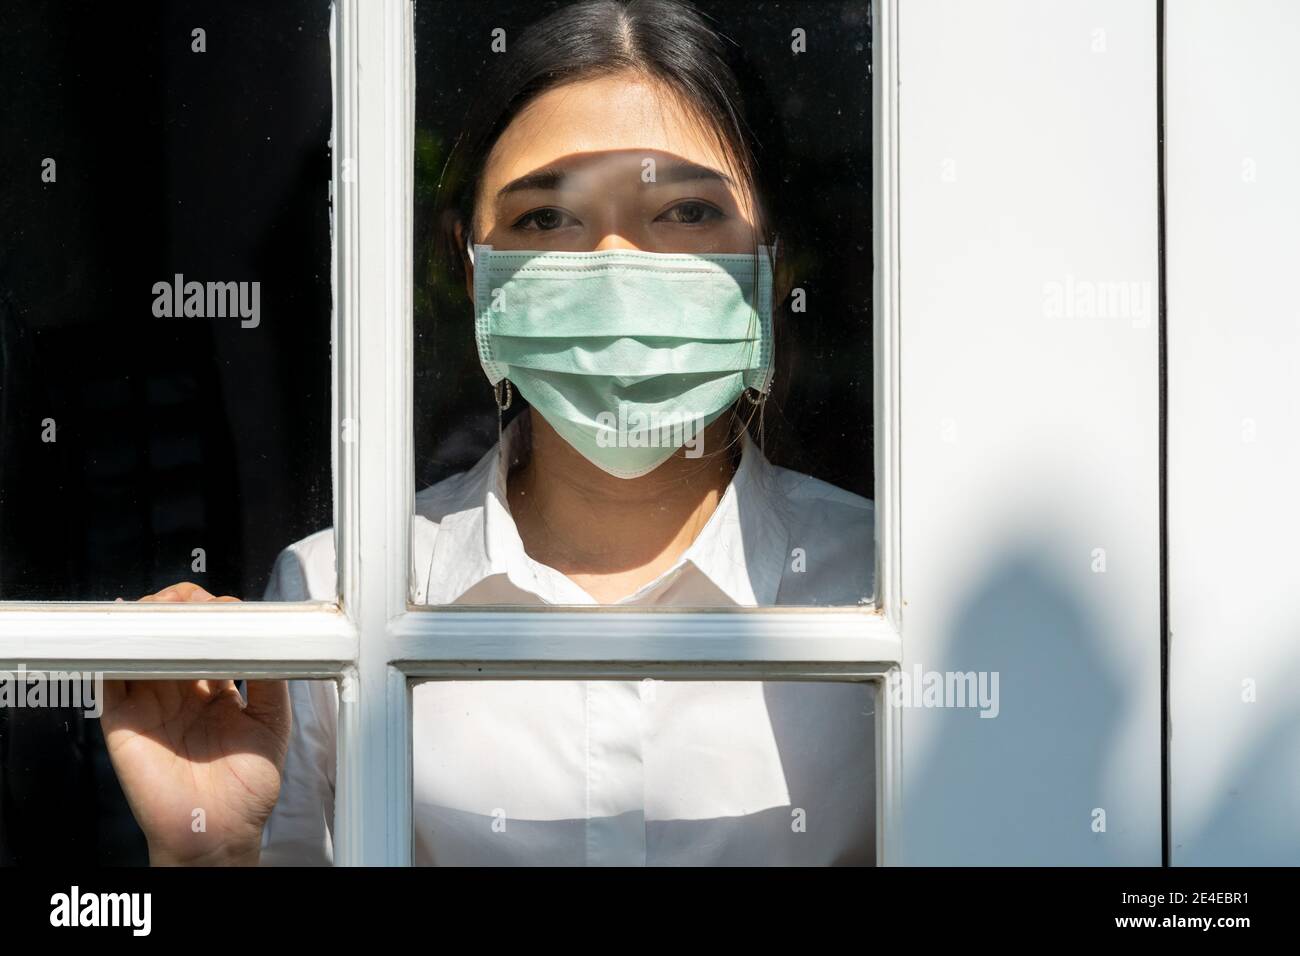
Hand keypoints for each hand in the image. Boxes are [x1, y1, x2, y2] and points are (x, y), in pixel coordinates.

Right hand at [101, 582, 290, 865]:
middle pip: (171, 634)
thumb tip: (273, 638)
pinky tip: (133, 630)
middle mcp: (179, 691)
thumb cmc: (247, 786)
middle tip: (193, 602)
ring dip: (149, 620)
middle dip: (180, 608)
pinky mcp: (121, 719)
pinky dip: (115, 649)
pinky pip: (110, 676)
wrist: (218, 832)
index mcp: (215, 689)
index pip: (209, 638)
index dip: (215, 616)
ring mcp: (148, 702)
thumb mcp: (272, 723)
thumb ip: (272, 680)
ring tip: (165, 607)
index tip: (228, 607)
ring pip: (140, 645)